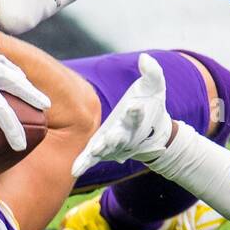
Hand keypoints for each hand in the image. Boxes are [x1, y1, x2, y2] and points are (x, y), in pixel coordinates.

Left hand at [71, 53, 173, 177]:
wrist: (151, 133)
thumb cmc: (150, 105)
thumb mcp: (154, 87)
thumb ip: (152, 73)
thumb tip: (145, 59)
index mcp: (137, 118)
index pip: (137, 115)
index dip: (136, 111)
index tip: (135, 106)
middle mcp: (126, 134)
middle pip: (122, 136)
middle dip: (118, 136)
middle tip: (113, 136)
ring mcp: (114, 145)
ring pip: (107, 148)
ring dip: (101, 150)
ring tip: (95, 151)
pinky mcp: (102, 150)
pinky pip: (92, 158)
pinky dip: (84, 163)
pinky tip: (74, 170)